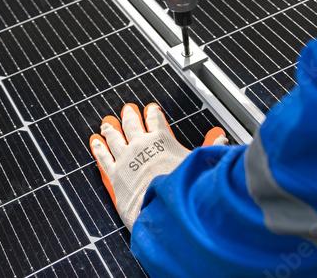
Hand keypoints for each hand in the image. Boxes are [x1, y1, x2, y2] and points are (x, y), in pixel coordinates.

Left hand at [89, 102, 227, 229]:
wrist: (164, 208)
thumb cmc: (184, 187)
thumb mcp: (199, 165)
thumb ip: (209, 150)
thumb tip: (221, 140)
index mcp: (162, 139)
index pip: (155, 119)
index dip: (152, 113)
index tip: (150, 109)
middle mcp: (141, 144)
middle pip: (132, 124)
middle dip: (129, 115)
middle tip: (127, 109)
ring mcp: (125, 158)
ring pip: (115, 137)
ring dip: (111, 129)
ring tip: (107, 123)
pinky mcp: (115, 174)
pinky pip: (103, 157)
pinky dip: (99, 148)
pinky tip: (95, 141)